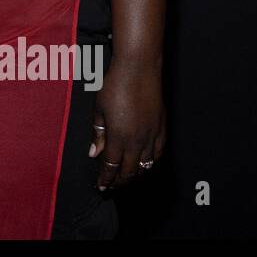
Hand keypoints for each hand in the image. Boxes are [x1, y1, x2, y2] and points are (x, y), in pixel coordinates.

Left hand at [90, 59, 164, 191]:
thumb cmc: (115, 85)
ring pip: (145, 165)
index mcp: (119, 136)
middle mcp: (137, 140)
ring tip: (126, 180)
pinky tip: (145, 165)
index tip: (101, 187)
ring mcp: (152, 135)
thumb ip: (98, 133)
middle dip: (119, 182)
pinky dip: (150, 164)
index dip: (106, 179)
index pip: (111, 166)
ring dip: (135, 176)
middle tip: (111, 188)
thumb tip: (94, 153)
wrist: (139, 69)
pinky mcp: (162, 129)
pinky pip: (158, 154)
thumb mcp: (99, 109)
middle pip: (129, 170)